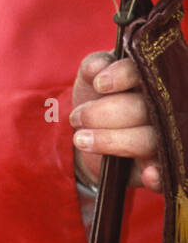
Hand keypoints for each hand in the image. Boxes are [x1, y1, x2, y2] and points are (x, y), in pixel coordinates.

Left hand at [70, 52, 160, 192]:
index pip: (146, 71)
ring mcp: (167, 138)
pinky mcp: (161, 166)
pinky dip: (158, 176)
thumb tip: (98, 66)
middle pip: (145, 108)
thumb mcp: (90, 78)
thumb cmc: (96, 99)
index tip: (99, 84)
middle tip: (77, 118)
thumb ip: (93, 66)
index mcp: (152, 79)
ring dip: (112, 141)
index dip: (124, 75)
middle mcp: (167, 107)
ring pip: (149, 139)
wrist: (89, 134)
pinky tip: (148, 174)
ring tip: (80, 139)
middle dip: (106, 113)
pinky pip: (167, 174)